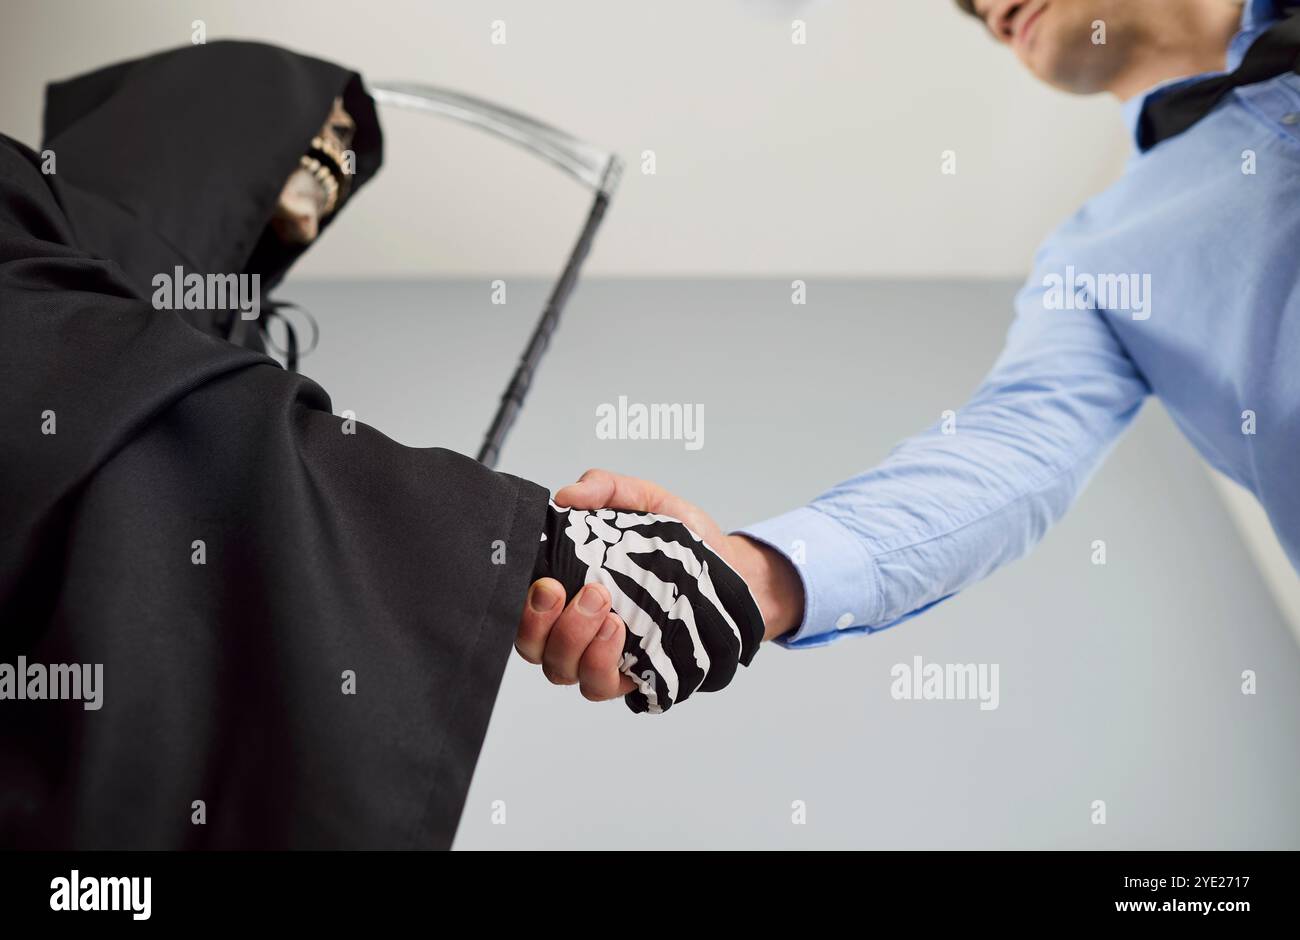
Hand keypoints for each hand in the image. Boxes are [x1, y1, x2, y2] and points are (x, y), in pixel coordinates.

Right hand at [515, 469, 805, 706]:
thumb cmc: (685, 544)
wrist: (734, 572)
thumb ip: (607, 488)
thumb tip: (567, 495)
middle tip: (583, 592)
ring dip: (576, 642)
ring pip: (563, 670)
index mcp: (567, 589)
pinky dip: (602, 663)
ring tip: (609, 611)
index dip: (521, 604)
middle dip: (544, 625)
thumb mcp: (648, 501)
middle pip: (533, 647)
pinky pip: (600, 686)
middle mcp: (575, 627)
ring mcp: (601, 656)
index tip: (544, 582)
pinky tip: (620, 634)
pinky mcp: (630, 678)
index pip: (522, 607)